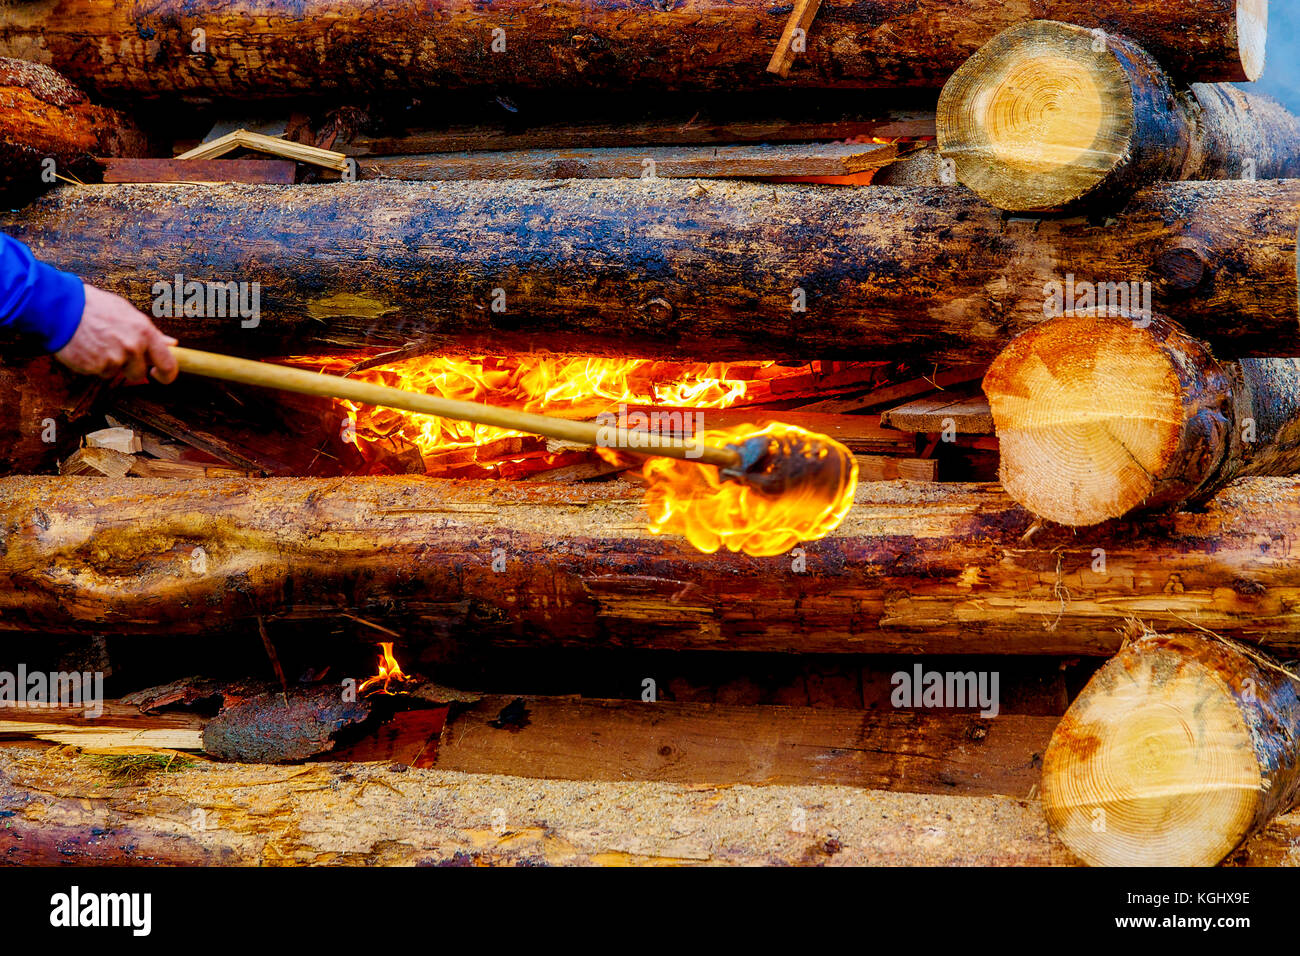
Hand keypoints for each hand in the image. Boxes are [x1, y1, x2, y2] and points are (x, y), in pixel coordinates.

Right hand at [54, 283, 178, 383]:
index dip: (167, 375)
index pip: (168, 364)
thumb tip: (172, 344)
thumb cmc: (95, 307)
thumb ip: (151, 333)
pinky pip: (98, 372)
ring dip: (108, 364)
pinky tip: (87, 347)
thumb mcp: (128, 314)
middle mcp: (132, 347)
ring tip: (97, 343)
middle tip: (114, 350)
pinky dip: (93, 364)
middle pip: (139, 374)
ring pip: (116, 373)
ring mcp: (113, 359)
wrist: (62, 307)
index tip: (160, 376)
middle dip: (129, 367)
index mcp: (145, 332)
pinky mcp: (94, 367)